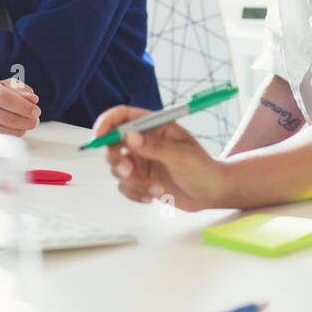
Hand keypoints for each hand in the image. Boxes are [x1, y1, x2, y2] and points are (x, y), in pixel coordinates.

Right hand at [0, 77, 39, 135]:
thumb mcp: (3, 85)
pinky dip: (12, 135)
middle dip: (26, 120)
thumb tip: (32, 99)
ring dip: (21, 129)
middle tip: (35, 120)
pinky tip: (15, 129)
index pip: (4, 97)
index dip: (23, 106)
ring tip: (27, 124)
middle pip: (6, 117)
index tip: (36, 110)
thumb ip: (20, 89)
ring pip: (4, 131)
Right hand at [93, 105, 226, 211]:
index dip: (108, 122)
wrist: (212, 193)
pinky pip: (124, 187)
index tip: (99, 135)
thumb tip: (128, 136)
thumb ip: (154, 147)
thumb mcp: (180, 156)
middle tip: (128, 170)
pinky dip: (135, 193)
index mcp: (154, 126)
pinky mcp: (141, 180)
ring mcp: (141, 161)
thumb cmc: (203, 168)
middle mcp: (143, 142)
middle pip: (113, 143)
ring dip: (134, 182)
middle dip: (116, 159)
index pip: (123, 116)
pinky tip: (155, 195)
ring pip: (118, 169)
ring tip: (157, 188)